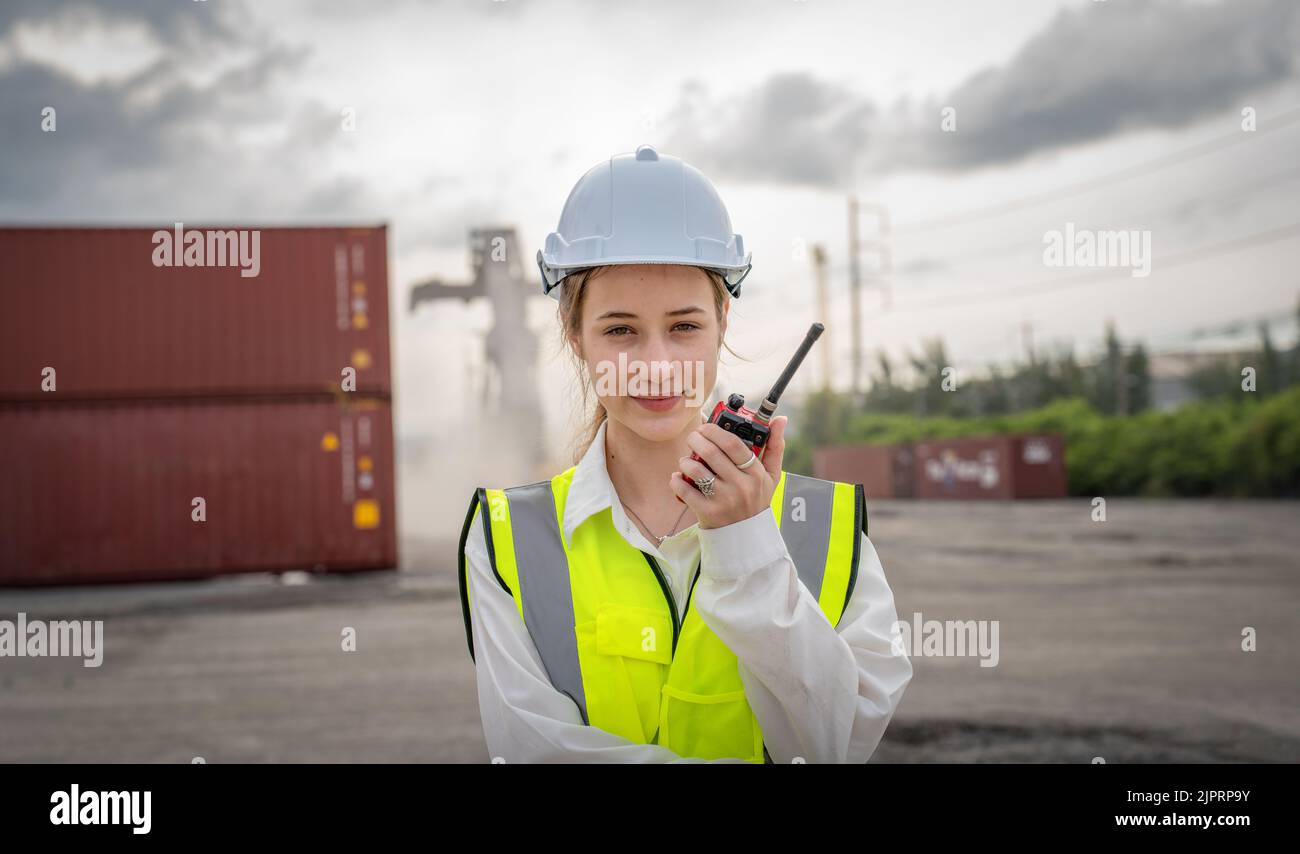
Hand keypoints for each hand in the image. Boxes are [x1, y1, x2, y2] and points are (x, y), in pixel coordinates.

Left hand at [669, 416, 787, 529]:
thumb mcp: (771, 476)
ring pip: (695, 469)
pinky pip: (684, 489)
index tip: (706, 426)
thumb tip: (781, 419)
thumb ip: (775, 447)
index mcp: (756, 474)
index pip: (734, 444)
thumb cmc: (757, 500)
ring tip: (686, 460)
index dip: (715, 431)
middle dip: (696, 439)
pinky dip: (676, 480)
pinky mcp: (707, 512)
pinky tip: (678, 477)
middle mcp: (740, 486)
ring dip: (685, 460)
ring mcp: (723, 500)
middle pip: (711, 452)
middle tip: (693, 437)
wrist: (746, 536)